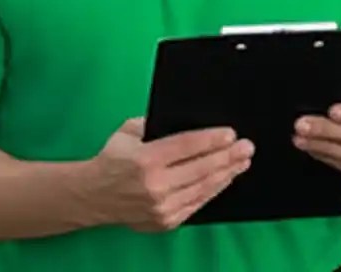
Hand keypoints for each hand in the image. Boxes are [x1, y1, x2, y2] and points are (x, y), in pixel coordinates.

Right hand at [89, 118, 253, 231]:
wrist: (93, 196)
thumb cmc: (112, 160)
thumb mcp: (127, 132)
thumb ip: (153, 123)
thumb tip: (186, 120)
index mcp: (145, 159)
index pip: (187, 146)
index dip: (211, 140)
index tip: (230, 134)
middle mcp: (155, 185)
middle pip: (202, 168)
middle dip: (228, 156)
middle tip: (246, 147)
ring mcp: (162, 206)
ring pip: (204, 188)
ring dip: (226, 174)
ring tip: (242, 162)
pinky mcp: (167, 221)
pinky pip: (197, 204)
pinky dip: (213, 191)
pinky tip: (224, 179)